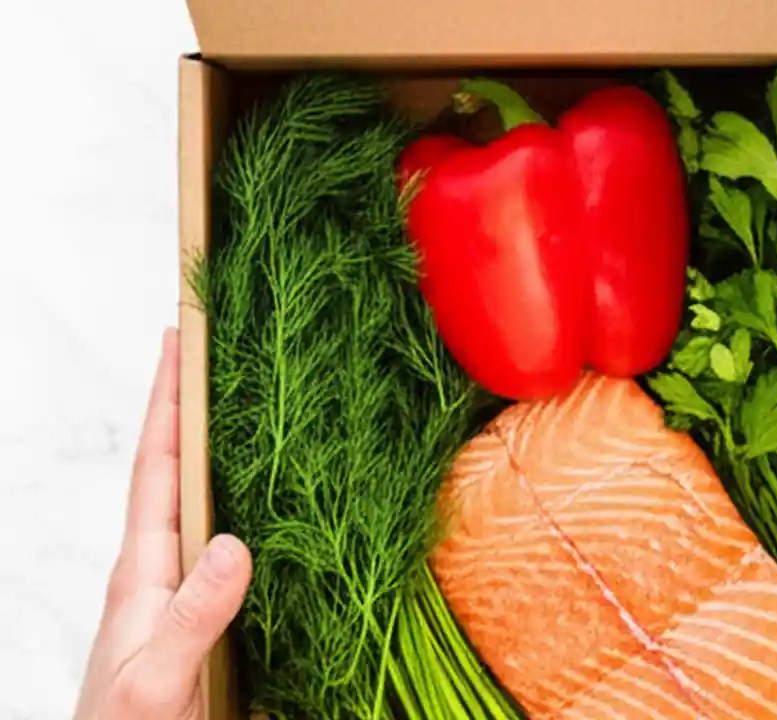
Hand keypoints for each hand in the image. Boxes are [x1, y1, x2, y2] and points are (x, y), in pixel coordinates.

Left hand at [74, 328, 251, 719]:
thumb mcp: (157, 680)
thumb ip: (192, 616)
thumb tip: (236, 543)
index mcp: (144, 571)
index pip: (159, 468)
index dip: (167, 402)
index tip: (178, 341)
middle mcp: (162, 569)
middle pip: (179, 469)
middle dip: (193, 407)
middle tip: (216, 349)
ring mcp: (184, 591)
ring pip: (206, 501)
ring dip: (222, 449)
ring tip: (250, 404)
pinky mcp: (208, 615)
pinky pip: (232, 540)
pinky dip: (248, 501)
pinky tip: (274, 496)